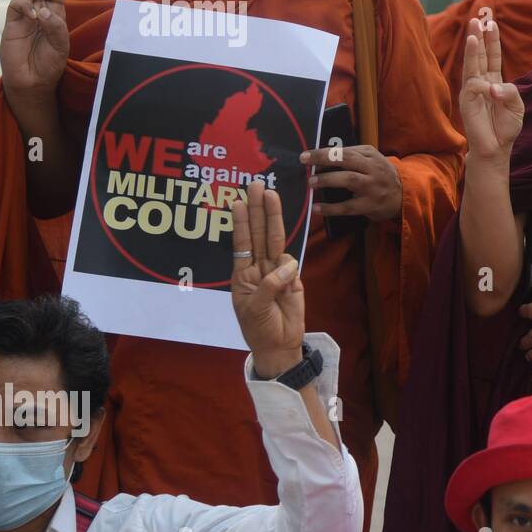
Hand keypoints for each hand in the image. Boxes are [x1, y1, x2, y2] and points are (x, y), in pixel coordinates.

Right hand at [0, 0, 69, 101]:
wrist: (33, 81)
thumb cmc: (49, 64)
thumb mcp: (60, 46)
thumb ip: (55, 27)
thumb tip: (42, 10)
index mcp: (56, 13)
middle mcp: (41, 10)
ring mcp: (25, 15)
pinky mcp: (12, 22)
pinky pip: (18, 5)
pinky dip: (24, 4)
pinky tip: (30, 9)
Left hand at [231, 180, 305, 376]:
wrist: (279, 345)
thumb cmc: (259, 329)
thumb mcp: (254, 309)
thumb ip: (269, 285)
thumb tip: (287, 264)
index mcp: (242, 275)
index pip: (241, 243)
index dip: (241, 223)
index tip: (238, 203)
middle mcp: (258, 268)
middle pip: (259, 234)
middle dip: (258, 210)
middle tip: (256, 185)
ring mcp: (277, 272)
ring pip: (275, 240)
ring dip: (273, 217)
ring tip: (271, 195)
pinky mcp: (294, 279)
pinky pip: (292, 264)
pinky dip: (289, 268)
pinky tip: (287, 283)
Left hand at [303, 143, 401, 220]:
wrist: (404, 194)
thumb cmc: (380, 174)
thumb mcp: (371, 159)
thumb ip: (352, 156)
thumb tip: (321, 158)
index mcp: (370, 155)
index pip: (345, 150)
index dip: (324, 152)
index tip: (306, 155)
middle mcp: (372, 168)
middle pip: (347, 160)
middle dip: (324, 159)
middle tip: (305, 162)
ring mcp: (372, 187)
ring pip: (349, 180)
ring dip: (328, 180)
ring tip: (311, 183)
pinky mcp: (370, 205)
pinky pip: (348, 207)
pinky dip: (331, 208)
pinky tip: (317, 208)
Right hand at [459, 17, 523, 165]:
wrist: (496, 148)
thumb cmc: (505, 128)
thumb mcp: (517, 105)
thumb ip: (510, 92)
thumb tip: (492, 87)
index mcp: (494, 81)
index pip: (492, 56)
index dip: (492, 40)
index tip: (492, 23)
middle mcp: (481, 82)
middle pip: (480, 55)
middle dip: (478, 36)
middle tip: (477, 18)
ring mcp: (471, 90)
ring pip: (472, 64)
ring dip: (473, 49)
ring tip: (474, 33)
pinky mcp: (466, 100)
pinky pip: (473, 85)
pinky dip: (483, 86)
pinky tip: (489, 92)